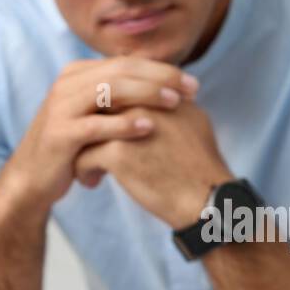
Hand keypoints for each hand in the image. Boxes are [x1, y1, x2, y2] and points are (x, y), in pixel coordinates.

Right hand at [0, 56, 198, 214]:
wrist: (34, 177)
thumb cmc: (75, 147)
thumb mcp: (97, 116)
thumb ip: (122, 99)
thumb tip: (165, 85)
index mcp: (78, 74)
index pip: (127, 62)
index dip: (163, 70)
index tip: (193, 85)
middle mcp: (68, 83)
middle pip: (122, 70)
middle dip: (161, 78)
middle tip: (192, 90)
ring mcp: (61, 106)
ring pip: (110, 90)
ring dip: (147, 94)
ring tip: (175, 103)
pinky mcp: (59, 133)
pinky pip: (97, 125)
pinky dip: (124, 124)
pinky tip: (149, 127)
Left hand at [72, 98, 233, 228]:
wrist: (206, 200)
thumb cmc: (201, 168)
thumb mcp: (194, 122)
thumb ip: (173, 105)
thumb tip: (161, 97)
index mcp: (161, 94)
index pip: (121, 89)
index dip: (109, 110)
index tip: (107, 129)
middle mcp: (143, 104)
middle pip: (99, 106)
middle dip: (91, 124)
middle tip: (89, 143)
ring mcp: (128, 126)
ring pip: (87, 129)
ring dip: (83, 146)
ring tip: (88, 164)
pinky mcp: (117, 153)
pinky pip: (84, 156)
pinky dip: (83, 170)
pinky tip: (92, 182)